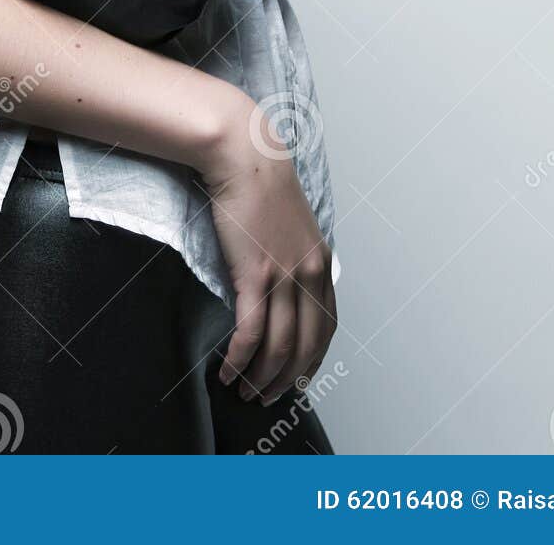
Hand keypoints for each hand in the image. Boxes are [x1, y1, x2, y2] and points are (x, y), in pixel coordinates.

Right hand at [197, 88, 337, 405]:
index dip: (314, 359)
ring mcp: (283, 275)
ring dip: (262, 377)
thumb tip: (282, 282)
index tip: (300, 377)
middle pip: (306, 345)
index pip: (327, 326)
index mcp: (321, 262)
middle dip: (289, 379)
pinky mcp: (254, 274)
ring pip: (279, 346)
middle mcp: (309, 273)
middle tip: (268, 397)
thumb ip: (293, 253)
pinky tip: (227, 370)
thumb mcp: (292, 221)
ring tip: (244, 391)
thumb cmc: (260, 182)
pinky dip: (240, 358)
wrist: (243, 155)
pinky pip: (250, 332)